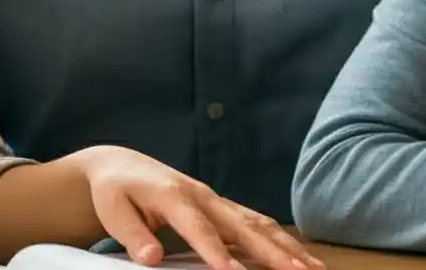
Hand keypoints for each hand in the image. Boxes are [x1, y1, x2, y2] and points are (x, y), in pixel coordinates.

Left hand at [71, 146, 324, 269]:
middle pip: (242, 225)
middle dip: (271, 251)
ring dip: (286, 246)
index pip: (199, 228)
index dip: (216, 252)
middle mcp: (202, 195)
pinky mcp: (220, 207)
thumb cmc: (115, 190)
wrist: (121, 165)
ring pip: (256, 223)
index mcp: (174, 194)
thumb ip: (132, 234)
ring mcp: (215, 200)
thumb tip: (151, 257)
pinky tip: (297, 257)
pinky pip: (254, 223)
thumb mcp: (113, 209)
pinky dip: (278, 240)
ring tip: (313, 268)